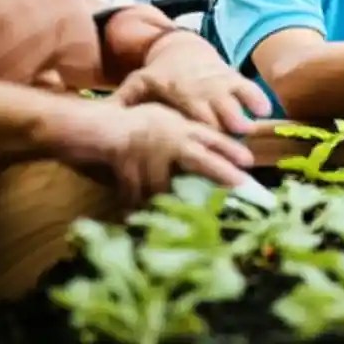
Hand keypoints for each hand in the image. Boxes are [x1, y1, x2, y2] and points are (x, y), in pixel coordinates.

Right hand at [46, 102, 255, 205]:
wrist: (94, 126)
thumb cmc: (131, 124)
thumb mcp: (163, 122)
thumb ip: (184, 136)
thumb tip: (210, 157)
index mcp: (178, 127)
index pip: (210, 137)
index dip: (230, 150)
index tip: (249, 162)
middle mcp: (168, 139)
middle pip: (201, 157)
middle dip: (222, 172)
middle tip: (240, 184)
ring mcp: (149, 154)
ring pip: (168, 184)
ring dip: (175, 201)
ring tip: (189, 217)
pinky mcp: (129, 168)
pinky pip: (138, 195)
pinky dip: (140, 208)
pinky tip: (142, 221)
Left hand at [114, 32, 271, 134]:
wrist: (182, 49)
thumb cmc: (160, 76)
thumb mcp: (139, 84)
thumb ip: (124, 101)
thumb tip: (101, 121)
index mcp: (178, 92)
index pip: (189, 113)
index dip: (197, 129)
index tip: (201, 146)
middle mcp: (202, 87)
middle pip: (214, 111)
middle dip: (222, 129)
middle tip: (230, 150)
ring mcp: (219, 82)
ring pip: (234, 100)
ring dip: (241, 115)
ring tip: (247, 131)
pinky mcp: (233, 78)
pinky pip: (249, 87)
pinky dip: (257, 99)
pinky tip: (264, 111)